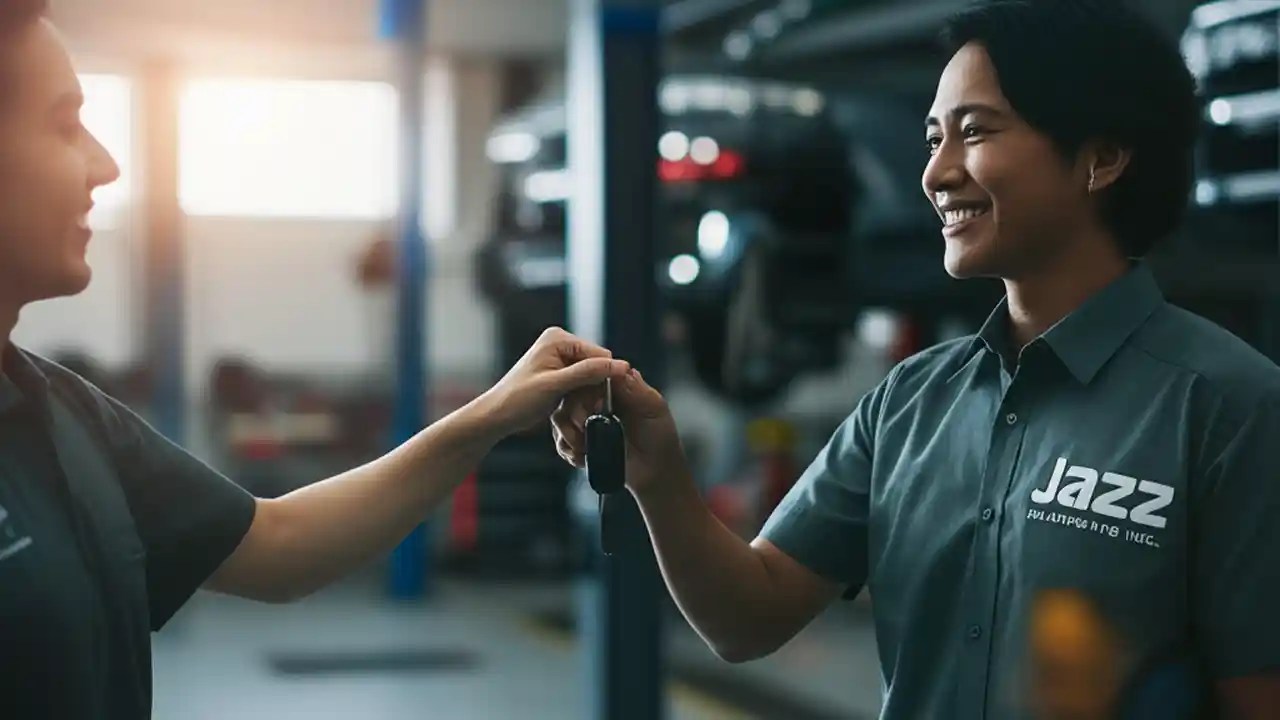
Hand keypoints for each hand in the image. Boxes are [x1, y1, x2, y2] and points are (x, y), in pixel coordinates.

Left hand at [479, 327, 630, 437]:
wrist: (496, 416)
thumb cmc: (517, 399)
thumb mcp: (555, 385)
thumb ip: (588, 373)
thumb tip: (620, 365)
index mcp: (558, 338)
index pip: (599, 354)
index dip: (603, 379)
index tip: (597, 403)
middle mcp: (560, 344)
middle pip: (596, 368)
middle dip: (591, 392)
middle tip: (581, 414)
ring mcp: (560, 359)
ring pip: (590, 380)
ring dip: (585, 400)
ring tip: (571, 415)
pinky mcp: (560, 375)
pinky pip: (581, 386)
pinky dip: (578, 401)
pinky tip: (568, 412)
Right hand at [551, 365, 686, 496]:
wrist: (655, 475)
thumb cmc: (660, 440)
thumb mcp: (654, 409)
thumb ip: (635, 388)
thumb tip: (616, 369)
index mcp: (615, 388)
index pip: (590, 376)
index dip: (586, 388)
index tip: (594, 406)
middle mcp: (597, 402)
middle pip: (570, 395)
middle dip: (575, 412)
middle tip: (586, 426)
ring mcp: (587, 423)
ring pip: (561, 417)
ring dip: (569, 432)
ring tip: (584, 444)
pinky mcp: (580, 443)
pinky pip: (562, 441)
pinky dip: (568, 449)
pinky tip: (583, 456)